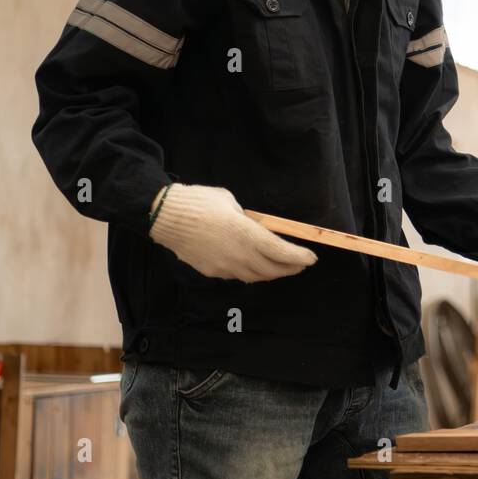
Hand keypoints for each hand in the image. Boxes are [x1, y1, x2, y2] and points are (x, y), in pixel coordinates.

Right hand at [148, 183, 316, 282]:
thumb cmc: (200, 202)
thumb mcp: (231, 202)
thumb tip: (253, 226)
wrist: (166, 216)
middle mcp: (239, 255)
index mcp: (248, 235)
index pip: (282, 252)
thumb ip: (247, 219)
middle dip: (290, 268)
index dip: (300, 257)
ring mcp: (225, 266)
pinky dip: (252, 273)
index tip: (311, 258)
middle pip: (272, 270)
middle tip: (301, 264)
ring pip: (256, 277)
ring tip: (281, 268)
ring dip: (272, 274)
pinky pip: (238, 275)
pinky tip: (255, 268)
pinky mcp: (212, 271)